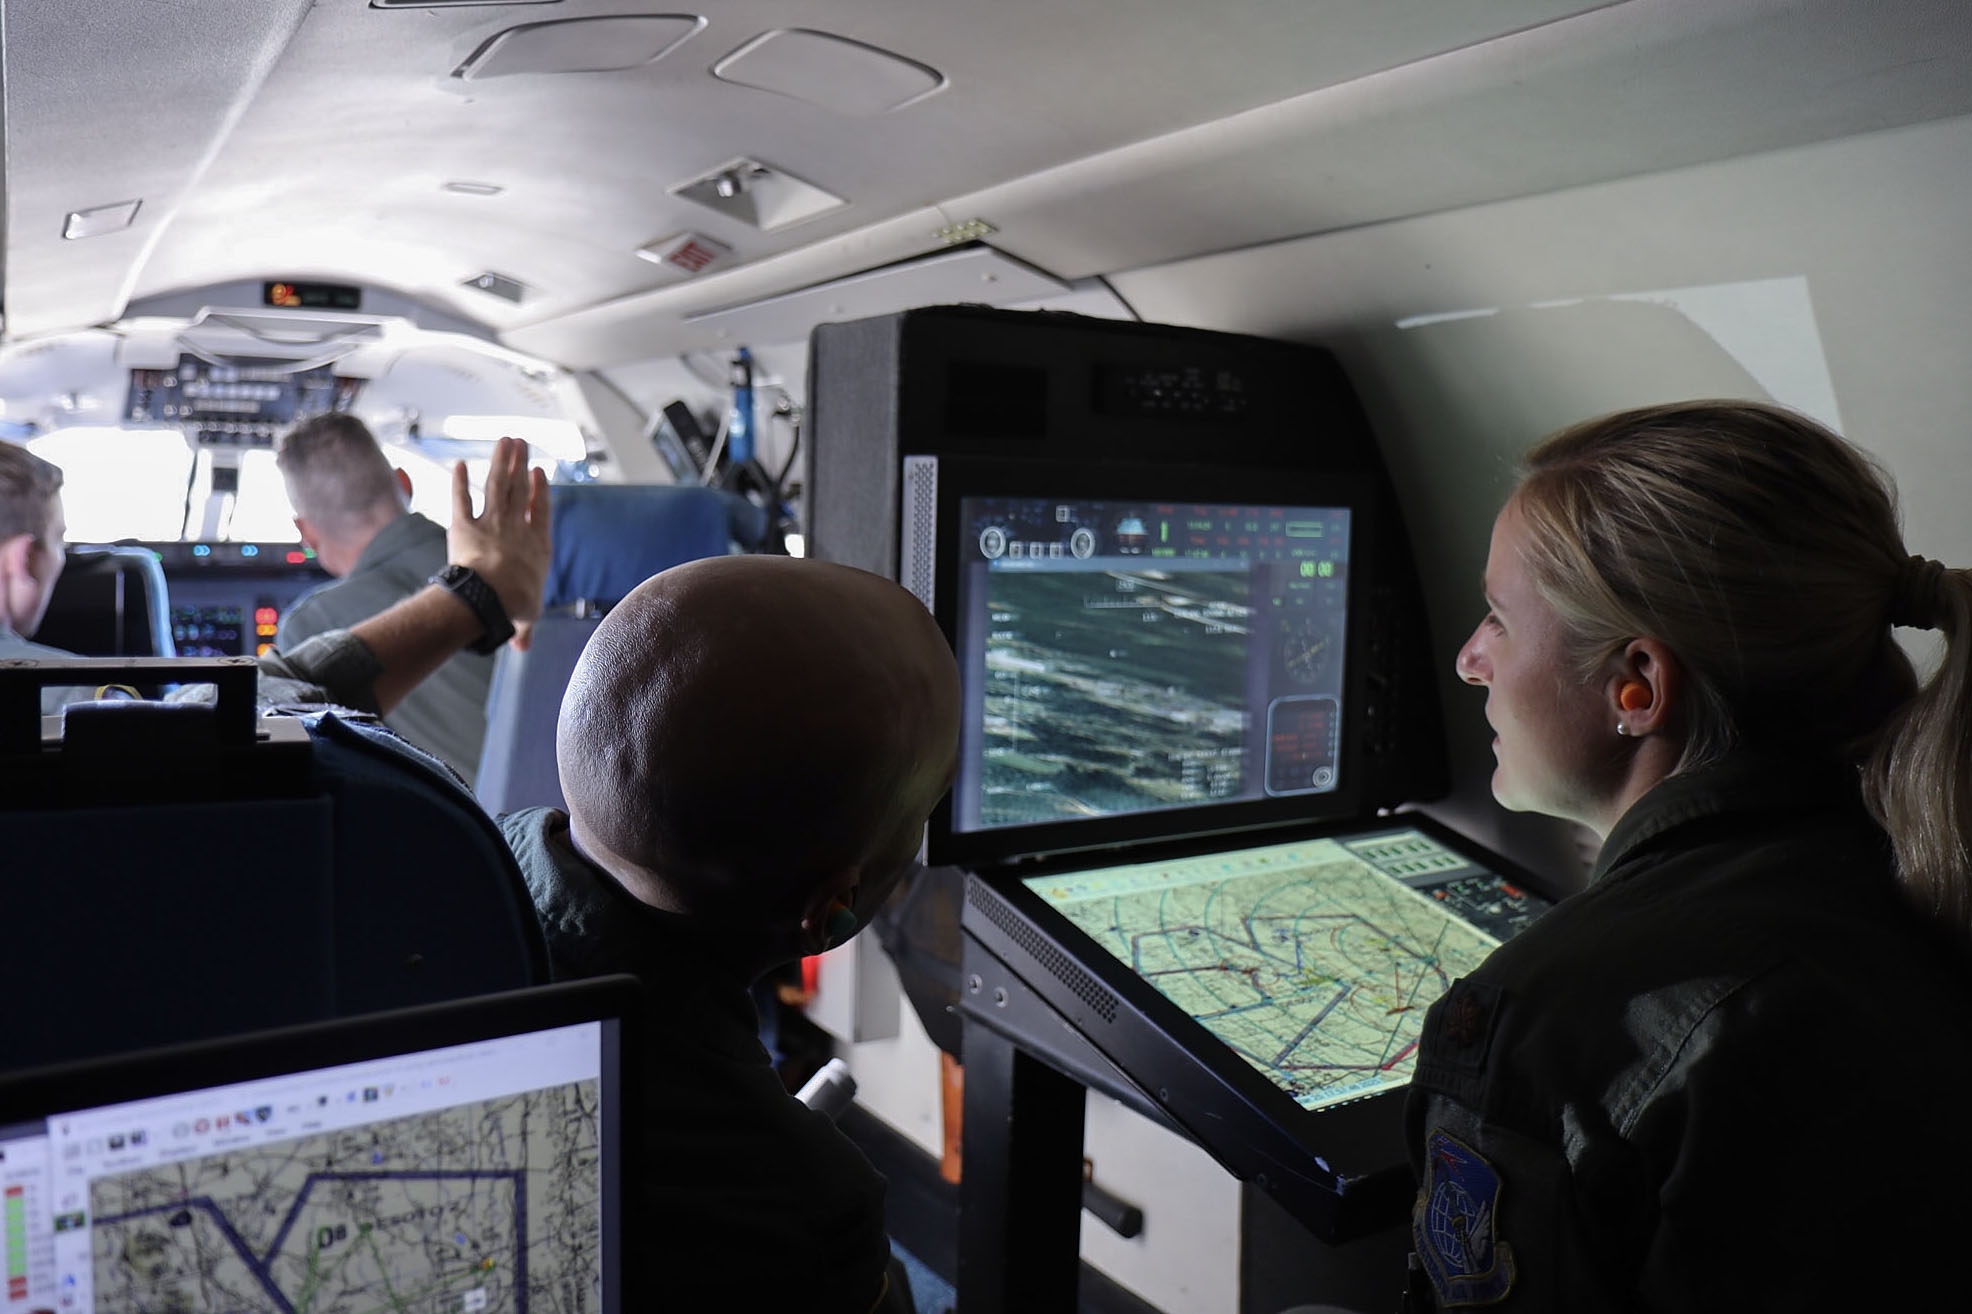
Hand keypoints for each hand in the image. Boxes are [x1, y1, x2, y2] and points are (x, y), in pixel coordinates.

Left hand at [449, 436, 550, 650]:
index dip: (539, 490)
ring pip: (496, 486)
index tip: (538, 471)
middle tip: (520, 442)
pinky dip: (459, 482)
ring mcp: (491, 523)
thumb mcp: (525, 618)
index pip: (540, 511)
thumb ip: (524, 628)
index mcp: (537, 546)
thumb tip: (522, 647)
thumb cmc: (514, 605)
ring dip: (499, 462)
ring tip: (504, 440)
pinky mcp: (463, 525)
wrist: (491, 595)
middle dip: (519, 464)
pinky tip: (460, 464)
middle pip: (518, 490)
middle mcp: (516, 528)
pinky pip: (461, 499)